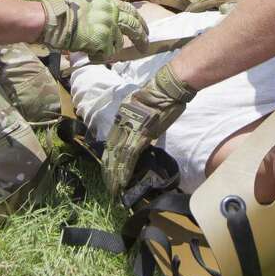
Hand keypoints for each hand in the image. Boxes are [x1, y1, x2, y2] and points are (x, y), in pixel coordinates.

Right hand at [38, 0, 147, 59]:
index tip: (145, 29)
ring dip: (110, 49)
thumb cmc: (66, 15)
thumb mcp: (89, 6)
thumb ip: (103, 13)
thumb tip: (113, 24)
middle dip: (141, 38)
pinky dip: (99, 56)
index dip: (139, 21)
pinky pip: (107, 54)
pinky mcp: (103, 41)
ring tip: (95, 49)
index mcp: (108, 3)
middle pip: (134, 26)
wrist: (54, 20)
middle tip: (144, 47)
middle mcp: (111, 13)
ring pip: (119, 43)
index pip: (131, 10)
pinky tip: (89, 54)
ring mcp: (108, 27)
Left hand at [102, 63, 195, 198]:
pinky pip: (130, 156)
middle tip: (109, 186)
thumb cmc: (160, 93)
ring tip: (114, 188)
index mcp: (122, 116)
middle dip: (109, 170)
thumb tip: (140, 130)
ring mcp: (130, 129)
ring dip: (115, 174)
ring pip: (118, 156)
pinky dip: (126, 169)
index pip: (112, 142)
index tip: (108, 171)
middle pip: (112, 151)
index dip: (109, 158)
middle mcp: (122, 123)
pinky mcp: (141, 135)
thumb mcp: (142, 104)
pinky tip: (122, 180)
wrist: (167, 87)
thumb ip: (138, 118)